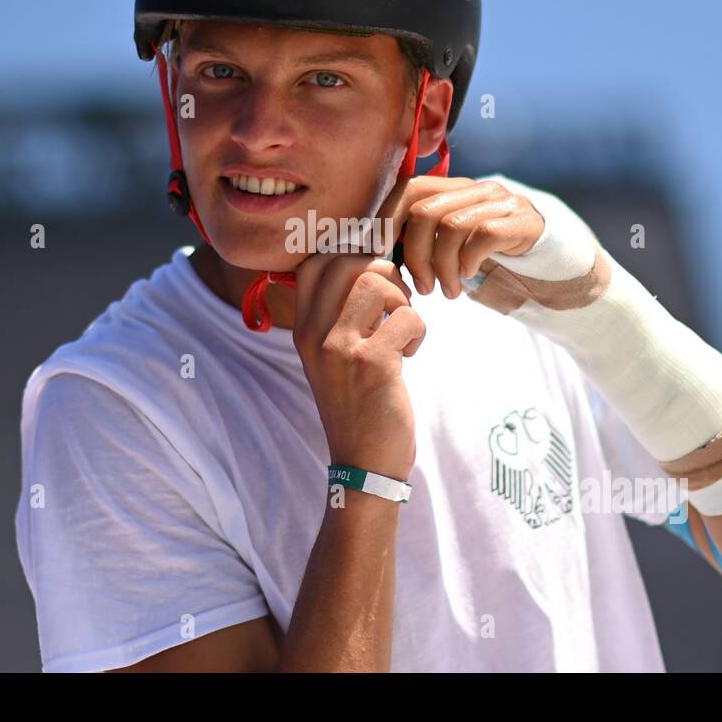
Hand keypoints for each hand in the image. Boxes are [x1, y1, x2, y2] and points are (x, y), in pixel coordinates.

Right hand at [291, 252, 424, 482]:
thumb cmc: (357, 406)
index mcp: (303, 330)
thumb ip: (340, 316)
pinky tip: (408, 355)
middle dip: (383, 273)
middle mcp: (315, 334)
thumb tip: (371, 268)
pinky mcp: (372, 363)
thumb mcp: (333, 358)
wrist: (363, 463)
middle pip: (346, 261)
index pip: (314, 263)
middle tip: (394, 305)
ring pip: (375, 280)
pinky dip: (418, 330)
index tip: (372, 282)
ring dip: (401, 299)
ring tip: (401, 328)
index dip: (350, 258)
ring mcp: (341, 348)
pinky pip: (406, 317)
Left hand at [375, 176, 546, 298]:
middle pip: (425, 210)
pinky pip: (484, 235)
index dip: (387, 220)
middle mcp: (477, 189)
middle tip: (421, 286)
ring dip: (442, 267)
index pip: (409, 188)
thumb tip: (373, 252)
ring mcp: (503, 202)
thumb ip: (421, 240)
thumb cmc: (489, 259)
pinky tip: (468, 277)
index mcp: (454, 188)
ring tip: (447, 292)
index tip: (380, 257)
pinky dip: (468, 261)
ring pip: (452, 226)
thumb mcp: (451, 246)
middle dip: (415, 255)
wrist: (549, 267)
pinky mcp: (524, 222)